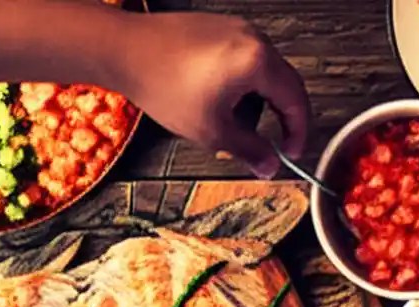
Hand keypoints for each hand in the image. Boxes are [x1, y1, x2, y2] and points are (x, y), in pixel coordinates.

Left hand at [118, 13, 309, 177]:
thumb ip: (249, 151)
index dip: (298, 133)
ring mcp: (236, 29)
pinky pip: (245, 59)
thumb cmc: (161, 83)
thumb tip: (269, 166)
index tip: (291, 153)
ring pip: (265, 72)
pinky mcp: (219, 27)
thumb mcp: (211, 131)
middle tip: (269, 144)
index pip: (297, 101)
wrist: (121, 49)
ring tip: (232, 121)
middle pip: (285, 84)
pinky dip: (243, 84)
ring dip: (259, 101)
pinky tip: (218, 99)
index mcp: (258, 62)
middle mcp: (254, 39)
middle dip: (279, 118)